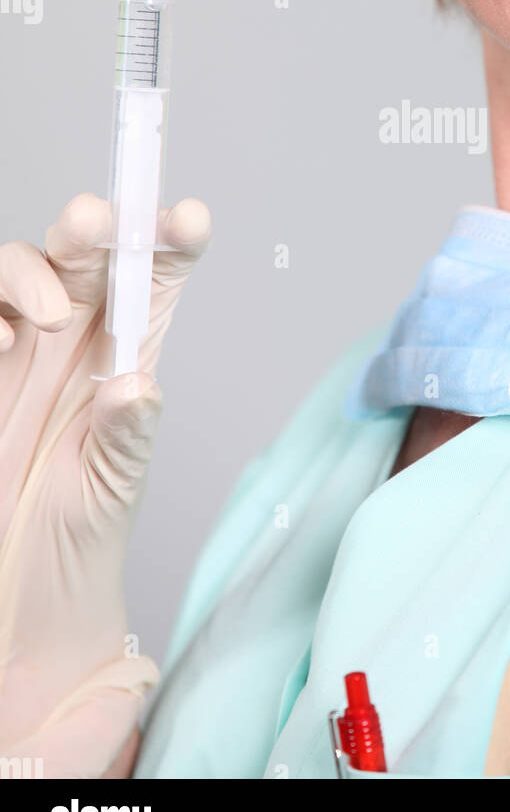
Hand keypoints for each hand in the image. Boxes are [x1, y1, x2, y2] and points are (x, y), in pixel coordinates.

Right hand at [0, 193, 210, 776]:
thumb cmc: (81, 533)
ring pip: (24, 267)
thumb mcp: (115, 486)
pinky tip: (2, 340)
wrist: (24, 590)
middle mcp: (77, 339)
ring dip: (33, 268)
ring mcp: (22, 349)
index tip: (189, 220)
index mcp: (128, 353)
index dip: (172, 239)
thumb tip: (136, 385)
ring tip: (50, 311)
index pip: (157, 278)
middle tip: (98, 222)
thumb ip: (126, 434)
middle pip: (89, 254)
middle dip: (97, 225)